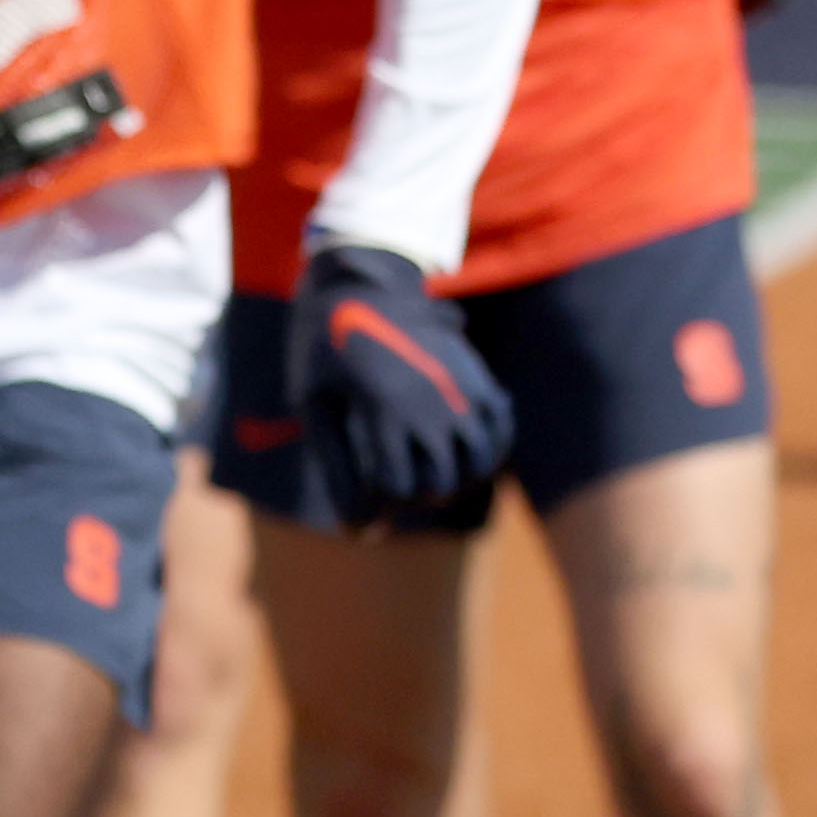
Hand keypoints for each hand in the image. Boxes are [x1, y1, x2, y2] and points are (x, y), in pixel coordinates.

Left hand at [287, 239, 513, 529]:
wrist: (361, 285)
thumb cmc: (325, 352)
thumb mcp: (316, 407)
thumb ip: (339, 471)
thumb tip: (361, 531)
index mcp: (384, 407)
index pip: (395, 489)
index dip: (374, 508)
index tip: (360, 501)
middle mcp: (430, 400)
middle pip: (439, 484)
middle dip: (411, 496)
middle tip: (389, 482)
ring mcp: (460, 387)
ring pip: (479, 464)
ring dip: (452, 479)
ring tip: (423, 469)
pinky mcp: (477, 375)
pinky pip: (500, 430)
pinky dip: (486, 450)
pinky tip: (456, 448)